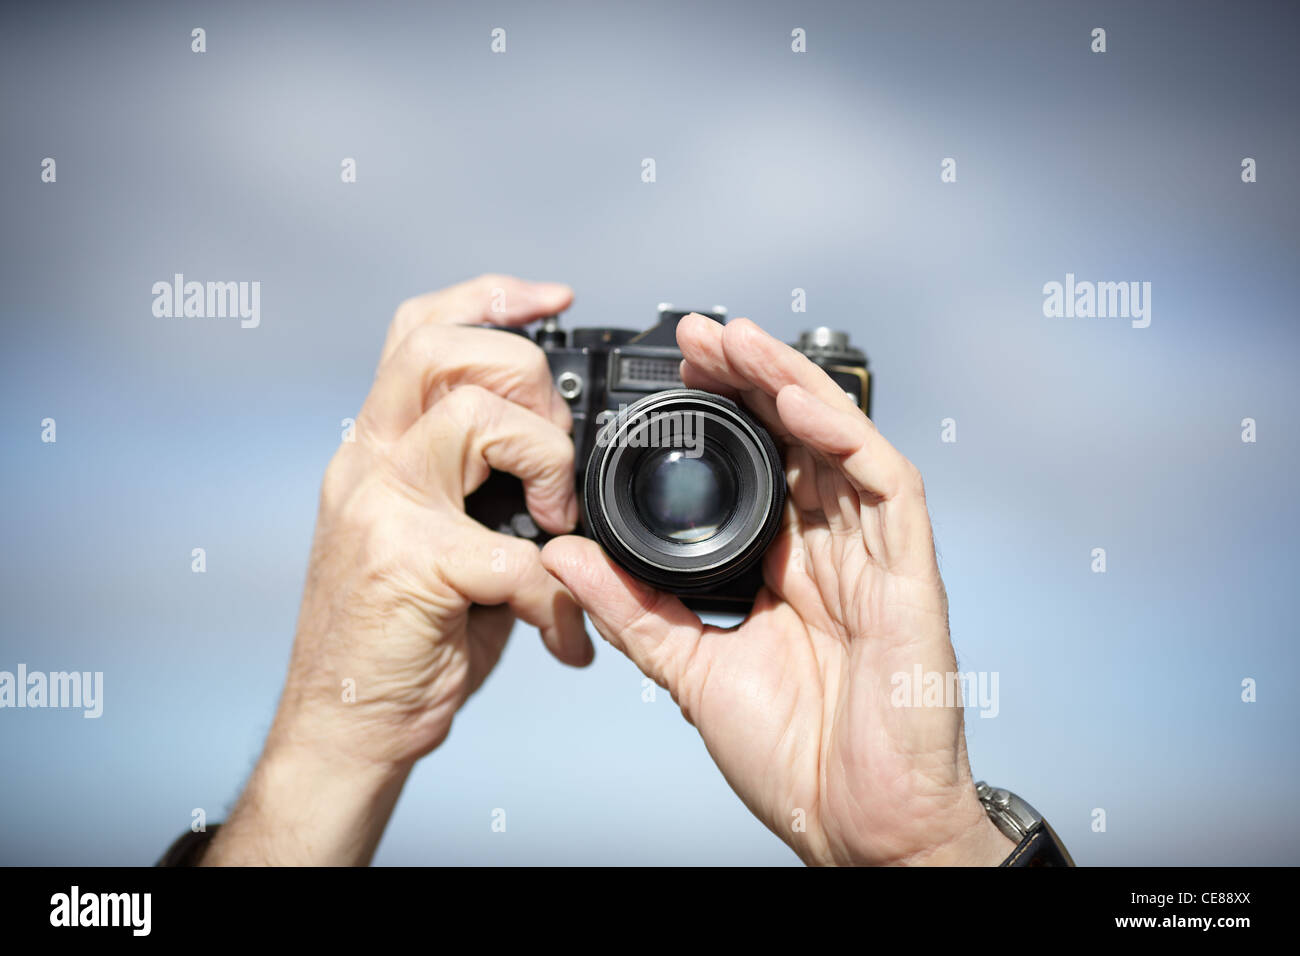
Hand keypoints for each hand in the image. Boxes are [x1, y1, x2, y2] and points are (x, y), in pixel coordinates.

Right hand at [204, 275, 592, 864]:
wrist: (344, 726)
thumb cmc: (401, 634)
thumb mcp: (434, 536)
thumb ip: (477, 484)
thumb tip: (561, 454)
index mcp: (377, 448)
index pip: (419, 331)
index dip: (490, 298)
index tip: (556, 299)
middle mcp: (368, 464)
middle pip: (442, 349)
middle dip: (525, 375)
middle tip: (556, 445)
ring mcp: (381, 510)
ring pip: (472, 418)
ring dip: (544, 458)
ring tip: (557, 521)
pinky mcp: (411, 568)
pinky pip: (513, 554)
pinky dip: (558, 598)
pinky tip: (565, 638)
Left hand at [542, 314, 1014, 865]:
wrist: (854, 828)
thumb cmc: (793, 756)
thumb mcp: (690, 672)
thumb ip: (635, 610)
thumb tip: (568, 556)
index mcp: (786, 568)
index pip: (756, 466)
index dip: (719, 414)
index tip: (667, 377)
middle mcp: (832, 550)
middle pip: (796, 438)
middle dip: (750, 379)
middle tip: (696, 335)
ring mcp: (873, 557)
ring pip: (840, 444)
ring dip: (790, 386)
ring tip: (737, 341)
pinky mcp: (911, 573)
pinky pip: (887, 487)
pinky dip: (846, 437)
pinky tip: (797, 402)